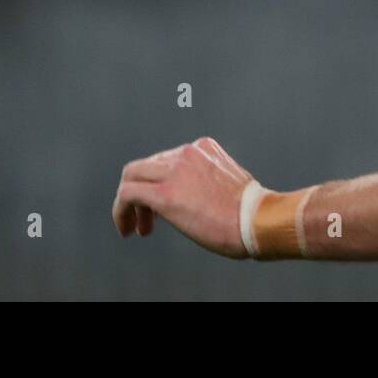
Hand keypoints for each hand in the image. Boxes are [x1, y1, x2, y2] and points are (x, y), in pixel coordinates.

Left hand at [111, 136, 256, 258]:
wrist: (257, 221)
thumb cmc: (249, 213)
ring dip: (129, 204)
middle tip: (146, 222)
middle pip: (145, 167)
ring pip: (131, 177)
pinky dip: (120, 211)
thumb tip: (188, 199)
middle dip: (140, 194)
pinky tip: (126, 229)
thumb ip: (204, 181)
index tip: (161, 209)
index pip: (166, 160)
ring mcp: (174, 171)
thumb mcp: (226, 184)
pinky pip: (127, 194)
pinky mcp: (164, 194)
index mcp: (204, 148)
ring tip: (135, 229)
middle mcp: (186, 153)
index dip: (157, 183)